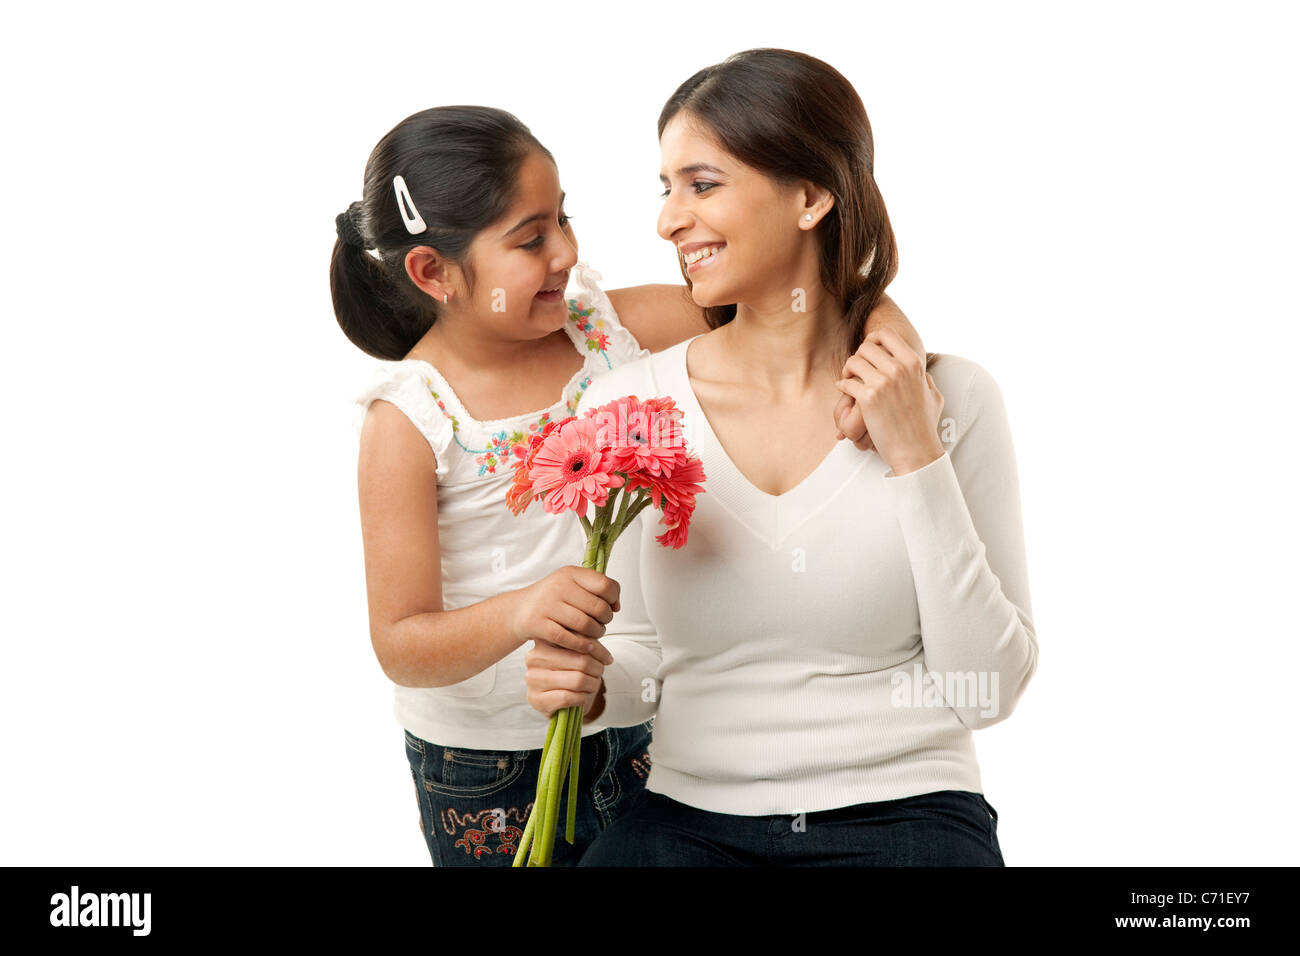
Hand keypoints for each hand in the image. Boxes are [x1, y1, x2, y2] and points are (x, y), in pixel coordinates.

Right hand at [509, 566, 619, 662]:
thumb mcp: (571, 584)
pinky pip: (568, 638)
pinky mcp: (538, 624)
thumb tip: (616, 605)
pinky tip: (585, 646)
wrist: (518, 610)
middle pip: (598, 608)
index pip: (605, 585)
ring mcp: (547, 605)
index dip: (613, 598)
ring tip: (594, 634)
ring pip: (585, 624)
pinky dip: (581, 645)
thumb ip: (596, 589)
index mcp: (570, 573)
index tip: (611, 607)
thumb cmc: (552, 599)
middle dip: (606, 620)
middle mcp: (558, 586)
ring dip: (596, 634)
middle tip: (602, 624)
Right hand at [525, 640, 606, 719]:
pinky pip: (568, 698)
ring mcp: (533, 679)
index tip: (607, 658)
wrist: (560, 701)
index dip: (598, 650)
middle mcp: (534, 657)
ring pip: (577, 680)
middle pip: (581, 661)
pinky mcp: (536, 699)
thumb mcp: (577, 653)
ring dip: (592, 685)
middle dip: (597, 669)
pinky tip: (581, 697)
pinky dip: (582, 699)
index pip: (577, 640)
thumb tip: (599, 646)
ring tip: (592, 685)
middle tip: (599, 673)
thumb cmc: (570, 673)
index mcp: (543, 640)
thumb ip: (585, 644)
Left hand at [833, 328, 945, 475]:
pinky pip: (845, 383)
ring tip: (848, 380)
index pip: (886, 334)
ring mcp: (883, 383)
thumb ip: (925, 379)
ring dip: (847, 370)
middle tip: (856, 370)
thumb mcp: (932, 395)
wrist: (915, 450)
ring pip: (853, 362)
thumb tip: (921, 371)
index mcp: (913, 363)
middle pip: (865, 347)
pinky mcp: (868, 399)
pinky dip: (842, 387)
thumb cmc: (923, 426)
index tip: (868, 352)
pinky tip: (844, 392)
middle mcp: (899, 369)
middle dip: (857, 357)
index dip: (872, 340)